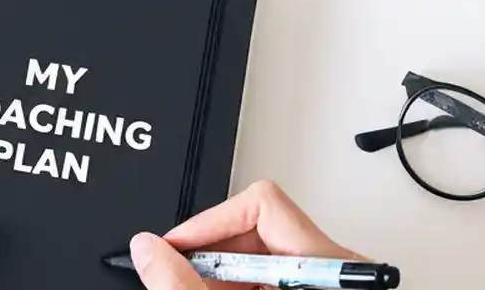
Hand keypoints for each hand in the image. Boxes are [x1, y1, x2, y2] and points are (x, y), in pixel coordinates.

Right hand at [130, 180, 360, 289]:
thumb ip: (182, 283)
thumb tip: (147, 249)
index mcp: (330, 266)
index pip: (261, 204)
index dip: (208, 222)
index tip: (173, 245)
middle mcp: (337, 269)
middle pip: (258, 225)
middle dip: (210, 251)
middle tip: (177, 272)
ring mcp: (329, 282)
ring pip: (261, 251)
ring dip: (220, 272)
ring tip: (195, 289)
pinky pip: (272, 274)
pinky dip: (236, 286)